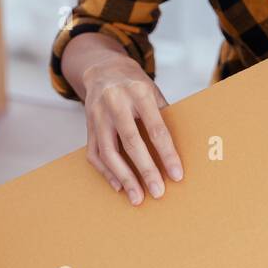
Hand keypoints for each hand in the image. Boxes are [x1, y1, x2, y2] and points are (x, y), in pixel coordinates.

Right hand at [80, 54, 182, 204]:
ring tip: (137, 198)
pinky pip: (94, 154)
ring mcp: (97, 114)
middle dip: (146, 170)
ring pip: (108, 152)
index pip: (156, 128)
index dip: (167, 153)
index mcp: (139, 91)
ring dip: (124, 178)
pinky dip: (106, 173)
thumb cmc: (136, 86)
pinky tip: (119, 186)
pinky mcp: (87, 125)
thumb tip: (179, 152)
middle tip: (158, 192)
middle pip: (131, 142)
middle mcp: (115, 102)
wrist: (104, 69)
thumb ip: (164, 118)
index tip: (177, 175)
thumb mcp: (154, 92)